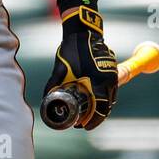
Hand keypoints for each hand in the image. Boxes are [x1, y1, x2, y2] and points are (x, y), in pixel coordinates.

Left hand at [43, 4, 117, 130]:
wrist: (84, 31)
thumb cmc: (72, 50)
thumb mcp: (60, 69)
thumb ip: (53, 84)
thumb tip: (45, 98)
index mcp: (98, 82)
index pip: (100, 108)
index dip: (93, 120)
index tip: (84, 126)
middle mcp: (110, 80)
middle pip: (107, 106)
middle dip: (96, 116)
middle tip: (83, 123)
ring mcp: (113, 74)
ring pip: (111, 97)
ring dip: (101, 106)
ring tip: (88, 112)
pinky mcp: (113, 69)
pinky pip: (112, 88)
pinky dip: (105, 96)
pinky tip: (94, 98)